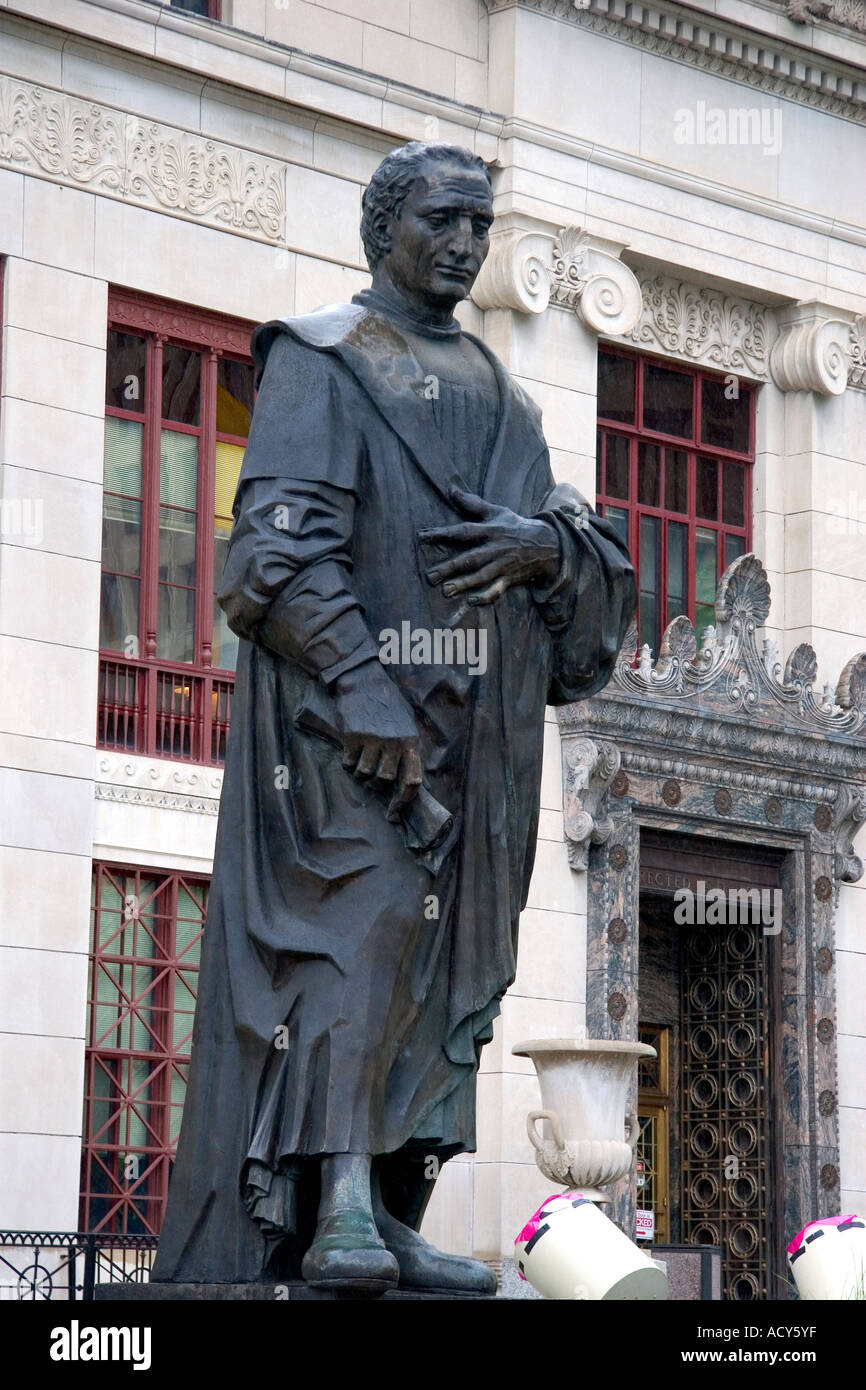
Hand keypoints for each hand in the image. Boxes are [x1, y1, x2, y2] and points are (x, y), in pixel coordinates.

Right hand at [331, 661, 422, 818]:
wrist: (363, 682)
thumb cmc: (387, 706)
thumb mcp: (406, 726)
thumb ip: (407, 752)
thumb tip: (408, 785)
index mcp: (411, 742)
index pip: (413, 781)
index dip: (403, 802)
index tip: (394, 814)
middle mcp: (394, 742)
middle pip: (385, 781)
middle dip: (376, 783)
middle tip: (372, 776)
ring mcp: (372, 739)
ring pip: (364, 774)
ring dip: (361, 772)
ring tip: (362, 758)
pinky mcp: (352, 736)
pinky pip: (348, 764)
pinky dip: (348, 762)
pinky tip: (351, 749)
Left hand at [420, 488, 560, 605]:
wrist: (547, 544)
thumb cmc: (516, 527)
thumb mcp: (497, 512)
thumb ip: (472, 503)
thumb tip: (451, 488)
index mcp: (490, 530)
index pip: (463, 531)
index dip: (442, 533)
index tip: (421, 536)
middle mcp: (495, 548)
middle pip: (470, 558)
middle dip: (450, 567)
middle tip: (430, 576)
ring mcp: (503, 565)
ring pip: (482, 576)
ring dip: (464, 584)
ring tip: (445, 591)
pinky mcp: (510, 578)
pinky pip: (498, 590)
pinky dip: (486, 596)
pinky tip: (471, 601)